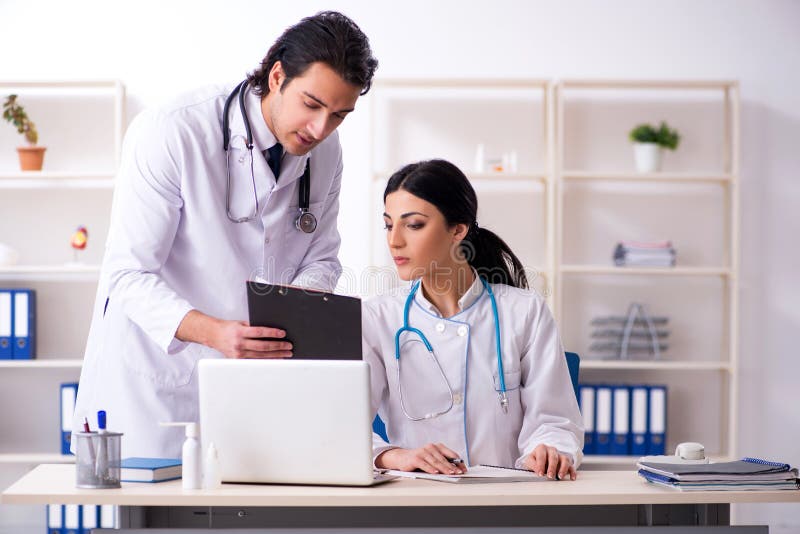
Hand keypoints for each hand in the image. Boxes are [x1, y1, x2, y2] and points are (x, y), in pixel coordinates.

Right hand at [176, 310, 291, 358]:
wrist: (214, 335)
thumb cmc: (229, 328)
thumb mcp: (241, 323)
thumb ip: (254, 326)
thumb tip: (272, 330)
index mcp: (240, 332)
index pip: (260, 332)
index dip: (273, 333)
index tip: (283, 334)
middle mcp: (239, 343)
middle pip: (263, 346)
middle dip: (278, 346)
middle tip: (288, 346)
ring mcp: (238, 353)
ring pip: (261, 356)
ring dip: (275, 355)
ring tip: (286, 353)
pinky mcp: (238, 360)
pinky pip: (255, 361)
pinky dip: (266, 360)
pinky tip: (275, 359)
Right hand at [376, 443, 466, 474]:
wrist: (402, 458)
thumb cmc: (419, 459)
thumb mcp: (432, 458)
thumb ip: (442, 461)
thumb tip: (455, 469)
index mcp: (437, 447)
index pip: (450, 454)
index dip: (458, 461)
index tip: (463, 468)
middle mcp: (430, 447)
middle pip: (444, 458)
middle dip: (452, 466)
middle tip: (458, 472)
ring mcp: (423, 452)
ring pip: (436, 461)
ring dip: (444, 468)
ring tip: (450, 473)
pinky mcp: (416, 458)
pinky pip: (425, 464)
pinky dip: (431, 469)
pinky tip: (435, 472)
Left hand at [523, 444, 575, 480]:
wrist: (541, 460)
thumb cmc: (535, 461)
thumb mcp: (530, 461)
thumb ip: (532, 465)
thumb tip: (538, 471)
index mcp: (541, 448)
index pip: (541, 456)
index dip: (540, 465)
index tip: (540, 474)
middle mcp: (552, 450)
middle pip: (553, 457)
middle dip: (552, 467)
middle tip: (550, 476)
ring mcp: (560, 455)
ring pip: (564, 459)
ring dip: (563, 468)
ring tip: (560, 477)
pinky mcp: (566, 462)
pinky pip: (571, 466)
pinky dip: (572, 472)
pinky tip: (571, 478)